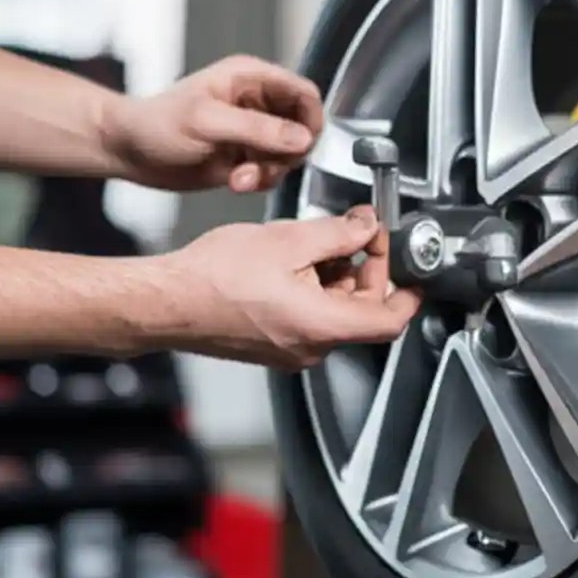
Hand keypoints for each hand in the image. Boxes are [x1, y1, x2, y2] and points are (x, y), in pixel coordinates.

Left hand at [103, 55, 323, 192]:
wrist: (130, 152)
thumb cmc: (156, 124)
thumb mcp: (208, 122)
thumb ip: (257, 128)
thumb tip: (301, 138)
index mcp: (251, 78)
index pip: (304, 93)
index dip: (310, 120)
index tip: (299, 146)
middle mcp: (257, 102)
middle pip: (303, 127)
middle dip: (287, 153)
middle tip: (264, 165)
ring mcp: (253, 131)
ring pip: (289, 154)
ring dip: (271, 171)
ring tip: (240, 177)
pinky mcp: (245, 156)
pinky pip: (272, 171)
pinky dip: (260, 181)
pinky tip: (235, 181)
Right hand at [154, 206, 420, 369]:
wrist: (165, 302)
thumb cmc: (213, 278)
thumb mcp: (288, 241)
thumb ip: (338, 234)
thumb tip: (365, 227)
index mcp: (322, 325)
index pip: (389, 321)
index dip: (408, 294)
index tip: (411, 271)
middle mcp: (310, 348)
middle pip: (362, 312)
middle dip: (364, 270)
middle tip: (355, 235)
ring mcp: (290, 351)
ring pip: (334, 313)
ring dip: (335, 277)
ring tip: (313, 243)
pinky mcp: (272, 345)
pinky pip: (308, 318)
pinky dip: (312, 290)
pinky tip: (291, 262)